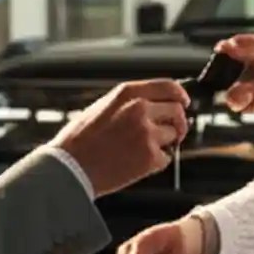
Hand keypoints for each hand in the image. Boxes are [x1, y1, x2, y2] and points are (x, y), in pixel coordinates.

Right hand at [49, 79, 188, 196]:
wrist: (69, 167)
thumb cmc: (80, 140)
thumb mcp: (103, 106)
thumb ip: (131, 102)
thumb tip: (157, 104)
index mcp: (128, 94)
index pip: (169, 86)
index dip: (180, 96)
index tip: (184, 103)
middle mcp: (140, 109)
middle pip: (178, 111)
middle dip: (176, 123)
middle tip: (170, 133)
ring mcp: (147, 133)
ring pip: (174, 135)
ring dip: (164, 144)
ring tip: (140, 150)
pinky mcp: (150, 156)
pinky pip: (167, 158)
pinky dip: (157, 162)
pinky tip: (136, 163)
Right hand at [213, 35, 253, 112]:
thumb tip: (231, 43)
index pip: (231, 50)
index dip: (224, 51)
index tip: (222, 50)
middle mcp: (252, 69)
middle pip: (228, 75)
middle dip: (231, 76)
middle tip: (243, 74)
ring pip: (235, 93)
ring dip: (239, 93)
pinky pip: (248, 107)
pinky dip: (248, 105)